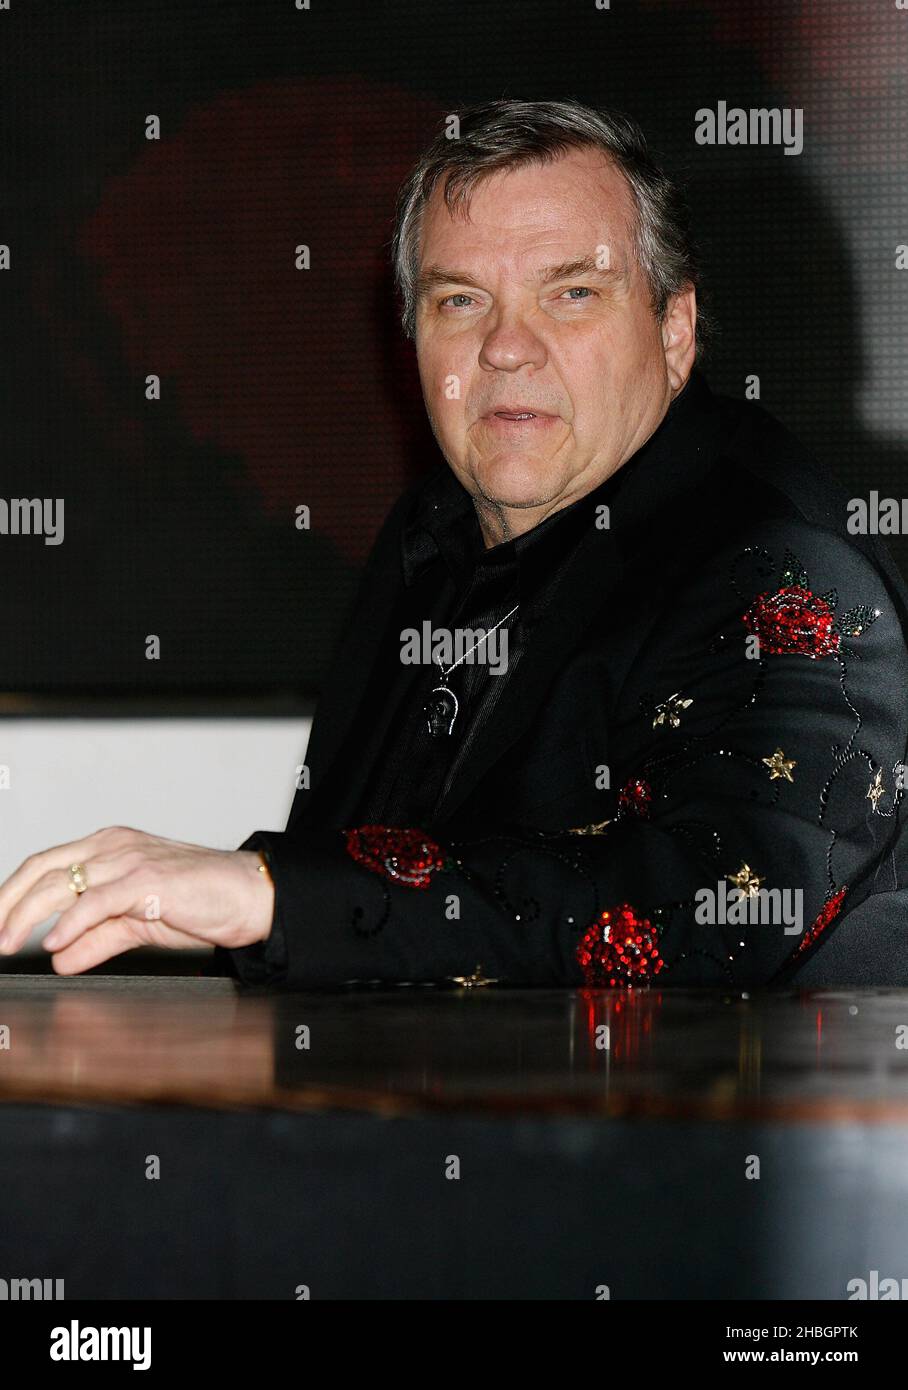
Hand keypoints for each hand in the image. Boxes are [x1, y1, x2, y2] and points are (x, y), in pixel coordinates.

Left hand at [0, 826, 274, 974]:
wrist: (251, 896)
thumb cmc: (204, 901)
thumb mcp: (138, 924)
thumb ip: (97, 938)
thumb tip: (60, 959)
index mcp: (111, 847)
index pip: (47, 864)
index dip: (14, 894)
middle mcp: (115, 845)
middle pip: (42, 868)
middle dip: (8, 903)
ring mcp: (130, 859)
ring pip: (62, 882)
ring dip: (27, 917)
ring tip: (9, 943)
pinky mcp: (147, 880)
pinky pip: (97, 899)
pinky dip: (70, 921)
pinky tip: (54, 943)